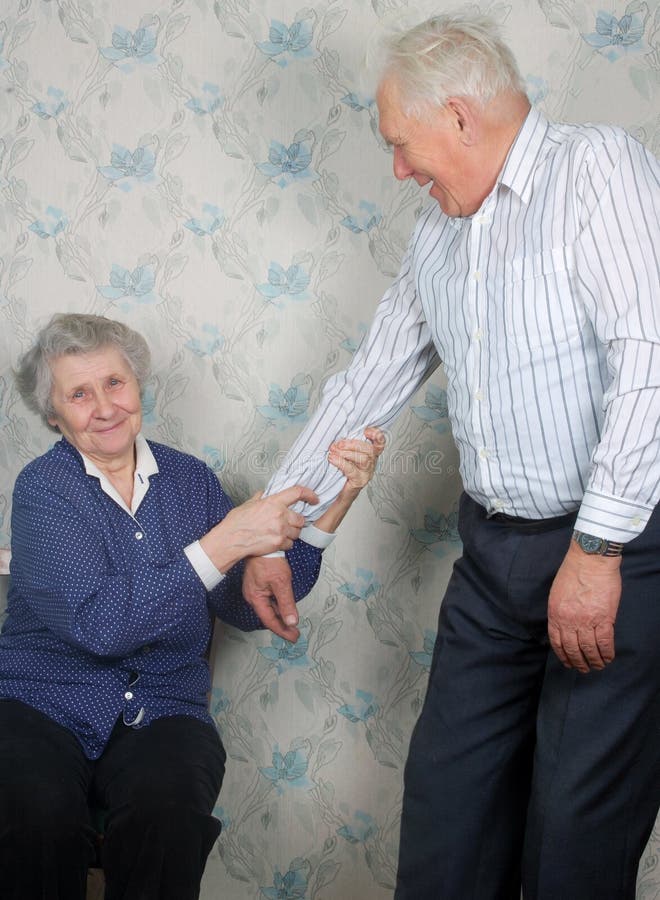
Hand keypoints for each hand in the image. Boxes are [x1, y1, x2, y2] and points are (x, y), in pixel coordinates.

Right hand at [200, 485, 318, 573]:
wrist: (230, 540)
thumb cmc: (236, 523)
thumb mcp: (248, 504)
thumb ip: (260, 498)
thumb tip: (265, 493)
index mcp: (273, 502)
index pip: (297, 492)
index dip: (309, 494)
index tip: (314, 498)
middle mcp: (279, 515)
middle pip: (300, 518)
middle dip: (296, 522)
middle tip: (287, 524)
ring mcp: (280, 529)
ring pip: (297, 532)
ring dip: (291, 534)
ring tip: (279, 534)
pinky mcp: (279, 543)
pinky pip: (290, 544)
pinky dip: (285, 544)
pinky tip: (275, 542)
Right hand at [242, 555, 299, 641]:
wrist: (263, 543)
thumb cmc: (269, 560)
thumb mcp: (281, 582)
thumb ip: (287, 603)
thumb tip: (292, 621)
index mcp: (256, 598)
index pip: (270, 621)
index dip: (282, 631)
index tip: (293, 637)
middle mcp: (253, 597)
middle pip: (268, 617)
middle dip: (282, 626)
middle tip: (294, 634)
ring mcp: (255, 591)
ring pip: (269, 609)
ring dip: (281, 617)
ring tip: (292, 625)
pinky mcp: (258, 585)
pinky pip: (268, 600)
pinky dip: (278, 607)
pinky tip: (285, 609)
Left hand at [328, 426, 385, 498]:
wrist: (338, 493)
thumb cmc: (341, 471)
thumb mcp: (344, 454)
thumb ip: (345, 444)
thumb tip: (337, 434)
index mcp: (370, 453)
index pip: (379, 442)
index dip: (376, 435)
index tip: (366, 431)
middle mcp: (371, 463)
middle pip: (370, 449)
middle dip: (353, 444)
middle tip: (338, 444)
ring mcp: (367, 473)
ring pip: (363, 459)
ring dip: (346, 453)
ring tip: (334, 451)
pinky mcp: (359, 481)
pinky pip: (352, 470)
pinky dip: (341, 462)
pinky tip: (333, 459)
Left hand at [547, 541, 621, 672]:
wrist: (590, 560)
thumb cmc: (573, 572)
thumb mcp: (557, 593)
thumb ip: (560, 611)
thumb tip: (565, 626)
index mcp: (555, 613)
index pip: (557, 642)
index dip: (563, 655)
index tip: (568, 663)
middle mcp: (569, 620)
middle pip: (572, 649)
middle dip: (578, 662)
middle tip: (584, 669)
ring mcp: (586, 620)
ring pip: (589, 649)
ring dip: (594, 661)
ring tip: (598, 666)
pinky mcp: (604, 618)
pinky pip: (605, 642)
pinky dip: (607, 653)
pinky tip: (608, 657)